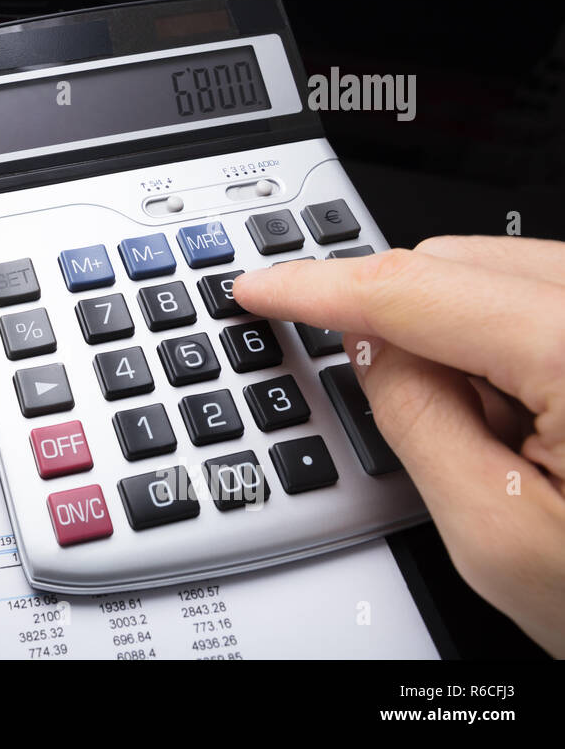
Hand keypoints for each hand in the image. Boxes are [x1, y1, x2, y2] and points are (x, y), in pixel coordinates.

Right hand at [232, 236, 564, 656]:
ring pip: (496, 275)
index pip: (415, 289)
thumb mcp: (496, 535)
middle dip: (400, 324)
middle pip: (453, 264)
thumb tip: (370, 347)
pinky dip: (508, 345)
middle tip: (413, 417)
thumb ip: (413, 421)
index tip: (263, 286)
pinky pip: (543, 298)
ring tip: (510, 445)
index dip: (319, 286)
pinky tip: (541, 423)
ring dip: (460, 342)